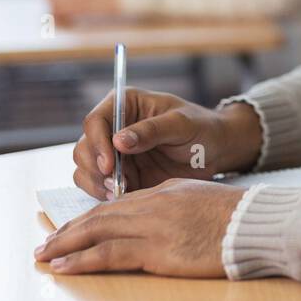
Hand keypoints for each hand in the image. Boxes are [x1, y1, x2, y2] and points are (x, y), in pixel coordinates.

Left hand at [34, 178, 242, 276]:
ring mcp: (153, 226)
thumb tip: (154, 218)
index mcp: (164, 192)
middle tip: (44, 243)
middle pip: (99, 216)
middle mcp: (153, 205)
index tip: (71, 230)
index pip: (117, 205)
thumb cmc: (239, 216)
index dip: (89, 218)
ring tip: (43, 256)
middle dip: (68, 230)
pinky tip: (63, 266)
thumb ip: (175, 205)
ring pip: (96, 231)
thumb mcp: (202, 200)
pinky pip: (108, 254)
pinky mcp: (156, 250)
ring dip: (64, 244)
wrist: (256, 223)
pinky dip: (81, 259)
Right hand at [72, 87, 262, 198]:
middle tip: (115, 184)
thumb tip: (118, 141)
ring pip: (85, 169)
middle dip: (94, 168)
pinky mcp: (119, 175)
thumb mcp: (182, 124)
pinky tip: (123, 197)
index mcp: (125, 104)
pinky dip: (103, 193)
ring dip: (96, 183)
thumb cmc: (202, 128)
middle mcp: (113, 127)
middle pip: (83, 147)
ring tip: (120, 191)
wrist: (216, 151)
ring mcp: (113, 153)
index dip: (97, 144)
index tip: (110, 165)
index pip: (95, 121)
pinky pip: (97, 186)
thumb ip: (152, 130)